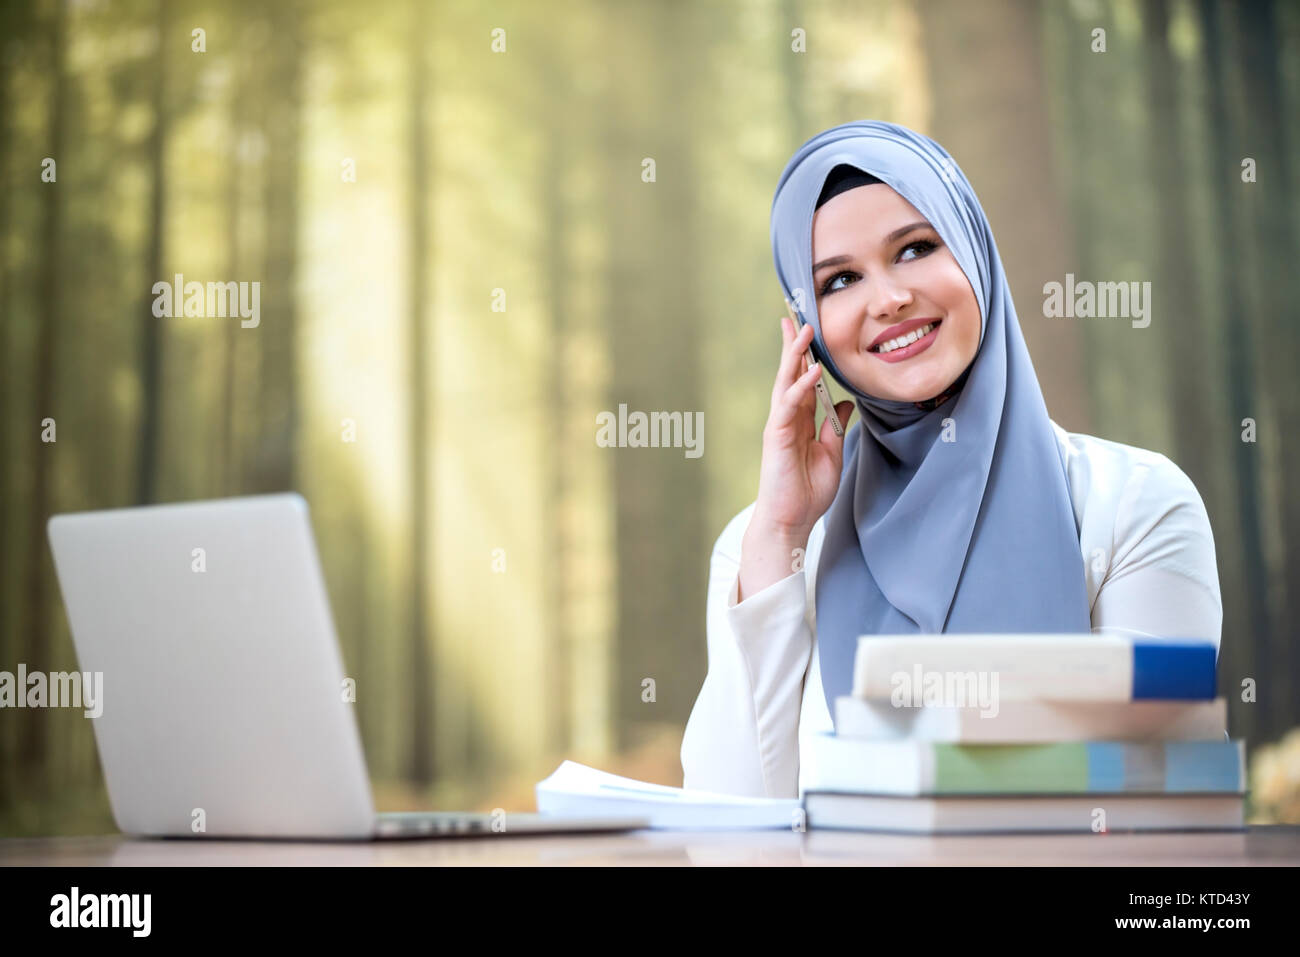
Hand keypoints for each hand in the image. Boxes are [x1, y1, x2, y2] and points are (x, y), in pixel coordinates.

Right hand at [737, 316, 854, 600]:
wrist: (790, 520)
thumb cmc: (807, 491)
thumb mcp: (832, 452)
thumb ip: (835, 425)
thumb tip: (844, 401)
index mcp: (800, 421)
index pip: (803, 381)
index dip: (806, 357)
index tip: (809, 332)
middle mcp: (787, 418)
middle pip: (789, 373)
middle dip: (793, 345)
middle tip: (795, 315)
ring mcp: (779, 425)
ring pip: (786, 382)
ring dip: (795, 355)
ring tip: (803, 330)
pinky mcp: (776, 436)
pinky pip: (788, 405)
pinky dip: (800, 386)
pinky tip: (812, 370)